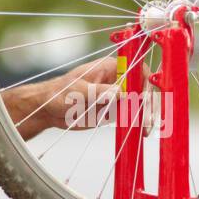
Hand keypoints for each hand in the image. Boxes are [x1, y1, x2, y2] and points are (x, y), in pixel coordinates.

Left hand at [39, 55, 154, 132]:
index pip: (137, 69)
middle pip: (142, 88)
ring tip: (147, 128)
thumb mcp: (78, 92)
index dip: (145, 81)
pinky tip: (142, 131)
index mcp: (110, 67)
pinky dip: (138, 123)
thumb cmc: (59, 94)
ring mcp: (117, 96)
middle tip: (149, 119)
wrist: (49, 110)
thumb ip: (99, 92)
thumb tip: (120, 92)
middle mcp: (117, 80)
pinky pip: (131, 115)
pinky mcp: (114, 110)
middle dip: (149, 103)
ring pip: (140, 103)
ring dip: (146, 115)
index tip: (145, 97)